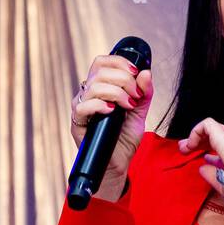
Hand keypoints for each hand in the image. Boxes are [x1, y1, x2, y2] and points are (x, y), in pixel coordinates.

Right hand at [71, 55, 153, 177]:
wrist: (119, 163)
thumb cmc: (125, 138)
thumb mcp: (140, 112)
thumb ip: (145, 93)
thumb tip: (146, 72)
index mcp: (101, 87)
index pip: (102, 62)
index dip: (118, 62)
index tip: (136, 72)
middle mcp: (89, 94)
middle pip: (99, 71)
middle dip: (123, 79)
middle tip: (135, 95)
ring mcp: (82, 107)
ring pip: (93, 87)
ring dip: (116, 92)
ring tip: (128, 106)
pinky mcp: (77, 123)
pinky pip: (82, 107)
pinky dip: (99, 105)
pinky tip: (111, 111)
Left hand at [178, 117, 223, 195]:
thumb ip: (212, 177)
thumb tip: (201, 167)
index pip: (222, 152)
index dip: (209, 154)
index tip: (202, 159)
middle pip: (214, 138)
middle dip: (198, 142)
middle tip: (185, 149)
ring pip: (210, 129)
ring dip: (194, 136)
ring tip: (184, 147)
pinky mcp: (222, 134)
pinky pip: (206, 125)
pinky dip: (196, 132)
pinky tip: (192, 146)